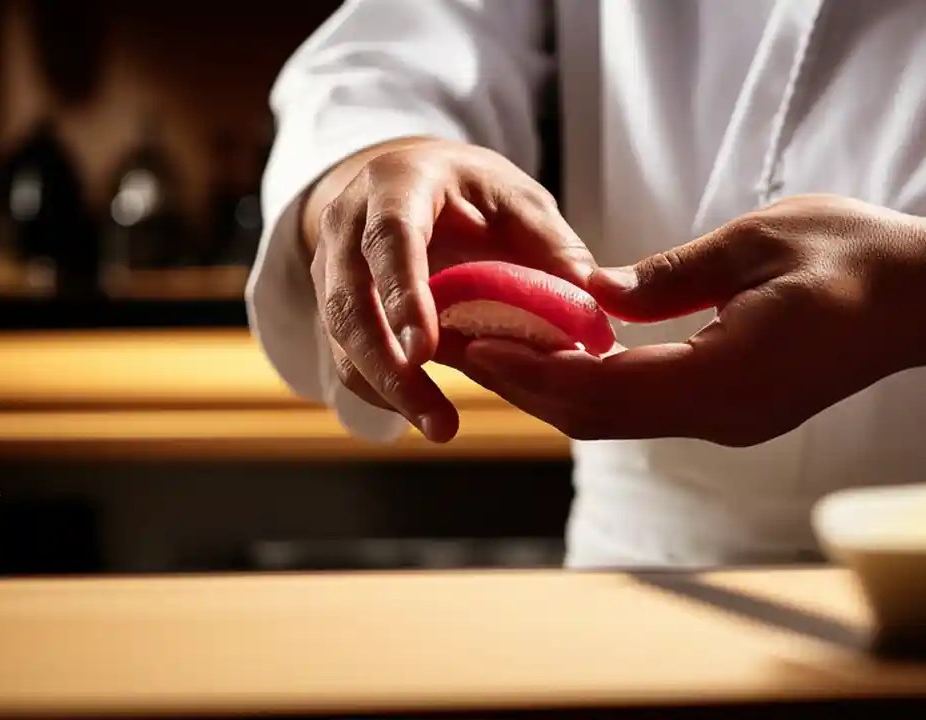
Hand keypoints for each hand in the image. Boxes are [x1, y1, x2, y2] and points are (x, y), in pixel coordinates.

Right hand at [302, 137, 593, 441]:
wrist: (416, 183)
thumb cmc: (474, 193)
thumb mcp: (520, 202)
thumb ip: (554, 248)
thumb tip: (594, 310)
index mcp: (397, 184)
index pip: (389, 239)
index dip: (403, 295)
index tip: (425, 351)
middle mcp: (348, 221)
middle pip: (349, 301)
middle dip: (388, 366)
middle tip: (437, 417)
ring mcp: (330, 265)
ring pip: (342, 338)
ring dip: (388, 390)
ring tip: (441, 427)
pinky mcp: (334, 305)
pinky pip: (347, 357)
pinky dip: (383, 390)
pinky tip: (423, 412)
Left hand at [445, 194, 925, 445]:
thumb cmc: (855, 257)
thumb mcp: (755, 243)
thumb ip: (667, 276)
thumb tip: (589, 290)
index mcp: (728, 377)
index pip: (602, 387)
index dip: (531, 369)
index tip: (474, 343)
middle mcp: (723, 417)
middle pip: (598, 418)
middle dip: (525, 386)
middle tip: (462, 349)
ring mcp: (731, 423)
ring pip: (618, 421)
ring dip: (554, 392)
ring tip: (496, 353)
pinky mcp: (736, 413)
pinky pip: (648, 411)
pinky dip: (596, 390)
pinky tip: (564, 358)